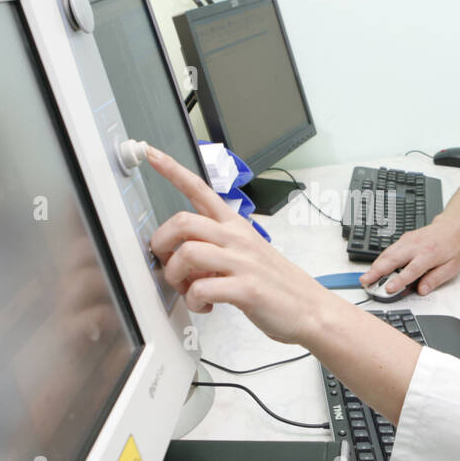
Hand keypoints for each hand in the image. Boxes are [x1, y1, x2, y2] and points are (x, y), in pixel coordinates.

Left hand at [146, 148, 330, 344]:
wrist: (308, 307)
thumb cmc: (275, 282)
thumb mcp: (247, 250)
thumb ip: (215, 245)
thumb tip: (182, 254)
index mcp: (235, 225)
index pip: (200, 189)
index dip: (173, 170)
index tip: (151, 153)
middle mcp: (237, 238)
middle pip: (182, 222)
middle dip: (161, 244)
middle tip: (165, 264)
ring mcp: (242, 261)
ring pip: (188, 254)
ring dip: (175, 277)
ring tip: (187, 290)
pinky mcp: (246, 288)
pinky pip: (203, 289)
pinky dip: (194, 301)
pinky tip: (204, 306)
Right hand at [359, 213, 459, 296]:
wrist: (452, 226)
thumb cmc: (452, 247)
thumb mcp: (452, 267)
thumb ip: (436, 279)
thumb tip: (422, 290)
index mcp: (430, 254)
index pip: (412, 270)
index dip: (399, 280)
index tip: (389, 289)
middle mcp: (416, 246)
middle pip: (393, 259)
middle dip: (377, 271)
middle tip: (366, 281)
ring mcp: (408, 241)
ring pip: (387, 253)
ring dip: (374, 265)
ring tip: (365, 277)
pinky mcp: (404, 239)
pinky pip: (389, 249)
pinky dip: (379, 259)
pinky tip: (373, 267)